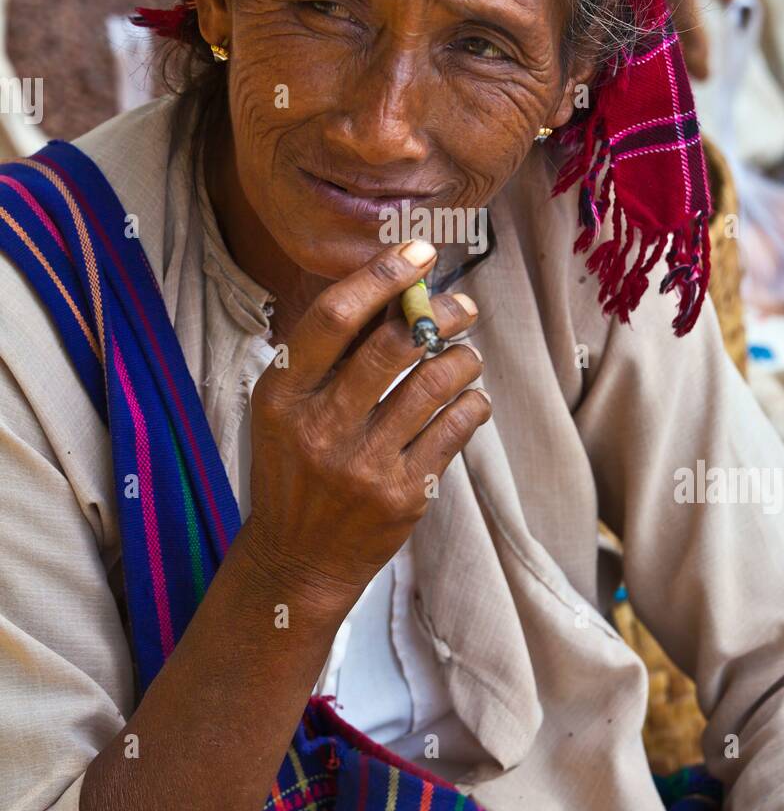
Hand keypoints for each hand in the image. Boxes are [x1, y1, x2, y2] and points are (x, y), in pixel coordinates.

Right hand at [244, 240, 489, 613]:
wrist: (297, 558)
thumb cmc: (295, 467)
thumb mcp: (285, 409)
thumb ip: (327, 355)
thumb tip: (390, 287)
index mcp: (283, 395)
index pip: (334, 318)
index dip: (380, 276)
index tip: (417, 253)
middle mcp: (320, 427)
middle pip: (393, 345)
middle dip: (440, 313)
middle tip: (462, 306)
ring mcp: (363, 464)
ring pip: (434, 384)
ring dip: (462, 358)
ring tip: (465, 356)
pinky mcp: (403, 495)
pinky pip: (456, 429)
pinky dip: (472, 404)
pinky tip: (468, 400)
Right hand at [660, 0, 742, 79]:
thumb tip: (743, 4)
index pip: (689, 25)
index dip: (698, 53)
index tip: (708, 76)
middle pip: (668, 35)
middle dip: (684, 58)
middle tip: (700, 77)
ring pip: (652, 30)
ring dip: (668, 49)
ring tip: (683, 68)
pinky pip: (642, 18)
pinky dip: (654, 34)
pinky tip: (660, 46)